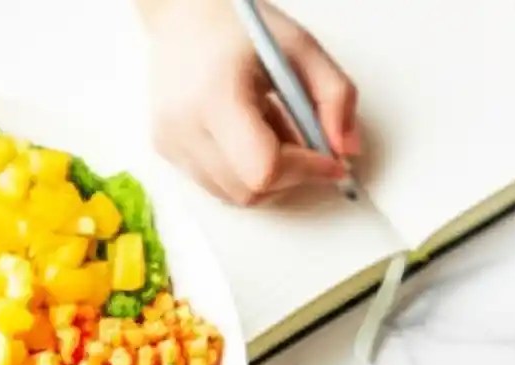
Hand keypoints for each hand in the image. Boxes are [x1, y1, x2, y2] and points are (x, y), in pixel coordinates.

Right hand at [137, 0, 358, 204]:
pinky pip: (218, 185)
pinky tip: (251, 133)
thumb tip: (347, 151)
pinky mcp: (167, 151)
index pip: (265, 168)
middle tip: (306, 142)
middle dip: (291, 176)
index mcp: (216, 96)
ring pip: (236, 196)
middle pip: (251, 191)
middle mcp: (184, 126)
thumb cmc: (239, 26)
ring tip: (275, 128)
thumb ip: (336, 96)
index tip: (329, 161)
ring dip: (270, 176)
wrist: (184, 14)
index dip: (305, 171)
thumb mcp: (301, 47)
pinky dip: (246, 171)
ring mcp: (171, 143)